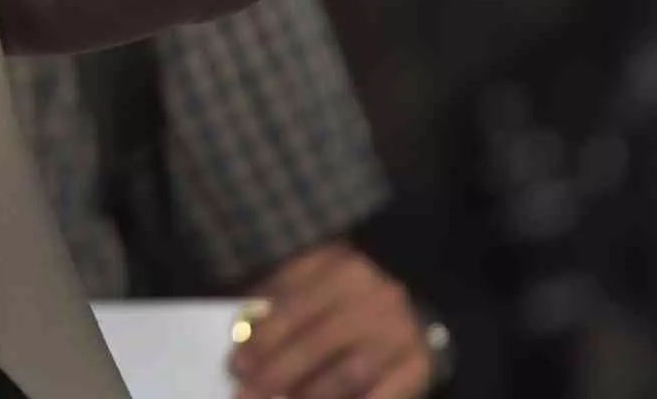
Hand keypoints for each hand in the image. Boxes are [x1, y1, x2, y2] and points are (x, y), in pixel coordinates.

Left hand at [230, 241, 433, 398]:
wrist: (421, 282)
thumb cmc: (353, 285)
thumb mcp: (316, 272)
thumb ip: (280, 295)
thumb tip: (243, 331)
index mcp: (342, 270)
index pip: (292, 308)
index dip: (261, 342)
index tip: (236, 367)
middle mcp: (375, 300)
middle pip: (317, 343)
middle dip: (276, 374)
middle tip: (247, 394)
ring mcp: (401, 335)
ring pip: (348, 374)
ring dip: (309, 395)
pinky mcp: (421, 366)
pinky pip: (383, 396)